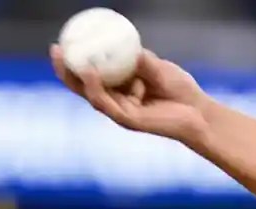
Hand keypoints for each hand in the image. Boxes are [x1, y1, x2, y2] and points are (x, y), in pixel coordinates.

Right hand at [50, 45, 210, 144]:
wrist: (200, 114)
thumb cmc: (181, 91)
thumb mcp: (159, 69)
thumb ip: (142, 60)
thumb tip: (129, 46)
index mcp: (121, 89)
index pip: (91, 75)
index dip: (75, 61)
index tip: (64, 41)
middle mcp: (117, 102)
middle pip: (83, 87)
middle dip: (64, 70)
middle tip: (55, 49)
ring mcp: (121, 113)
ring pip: (91, 95)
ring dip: (76, 77)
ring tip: (66, 58)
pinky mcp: (128, 121)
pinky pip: (106, 103)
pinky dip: (95, 87)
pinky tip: (90, 72)